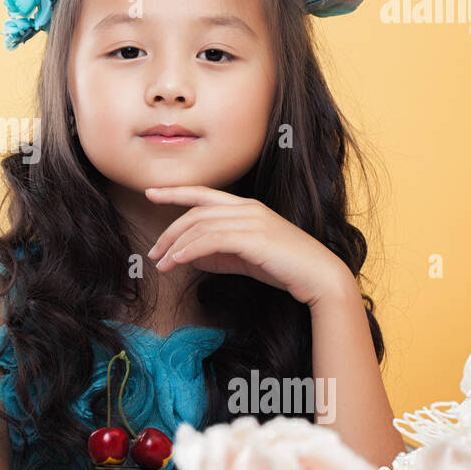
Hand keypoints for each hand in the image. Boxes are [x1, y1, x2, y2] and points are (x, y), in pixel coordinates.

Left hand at [144, 186, 352, 307]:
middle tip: (152, 253)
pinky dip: (189, 250)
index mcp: (245, 207)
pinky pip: (211, 240)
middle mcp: (246, 208)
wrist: (319, 276)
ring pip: (200, 227)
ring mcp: (251, 220)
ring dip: (175, 246)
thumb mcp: (244, 258)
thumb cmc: (283, 267)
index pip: (203, 194)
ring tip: (161, 265)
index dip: (175, 193)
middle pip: (195, 213)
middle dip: (169, 232)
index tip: (151, 193)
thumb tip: (189, 256)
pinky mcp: (253, 238)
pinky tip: (177, 262)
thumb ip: (218, 254)